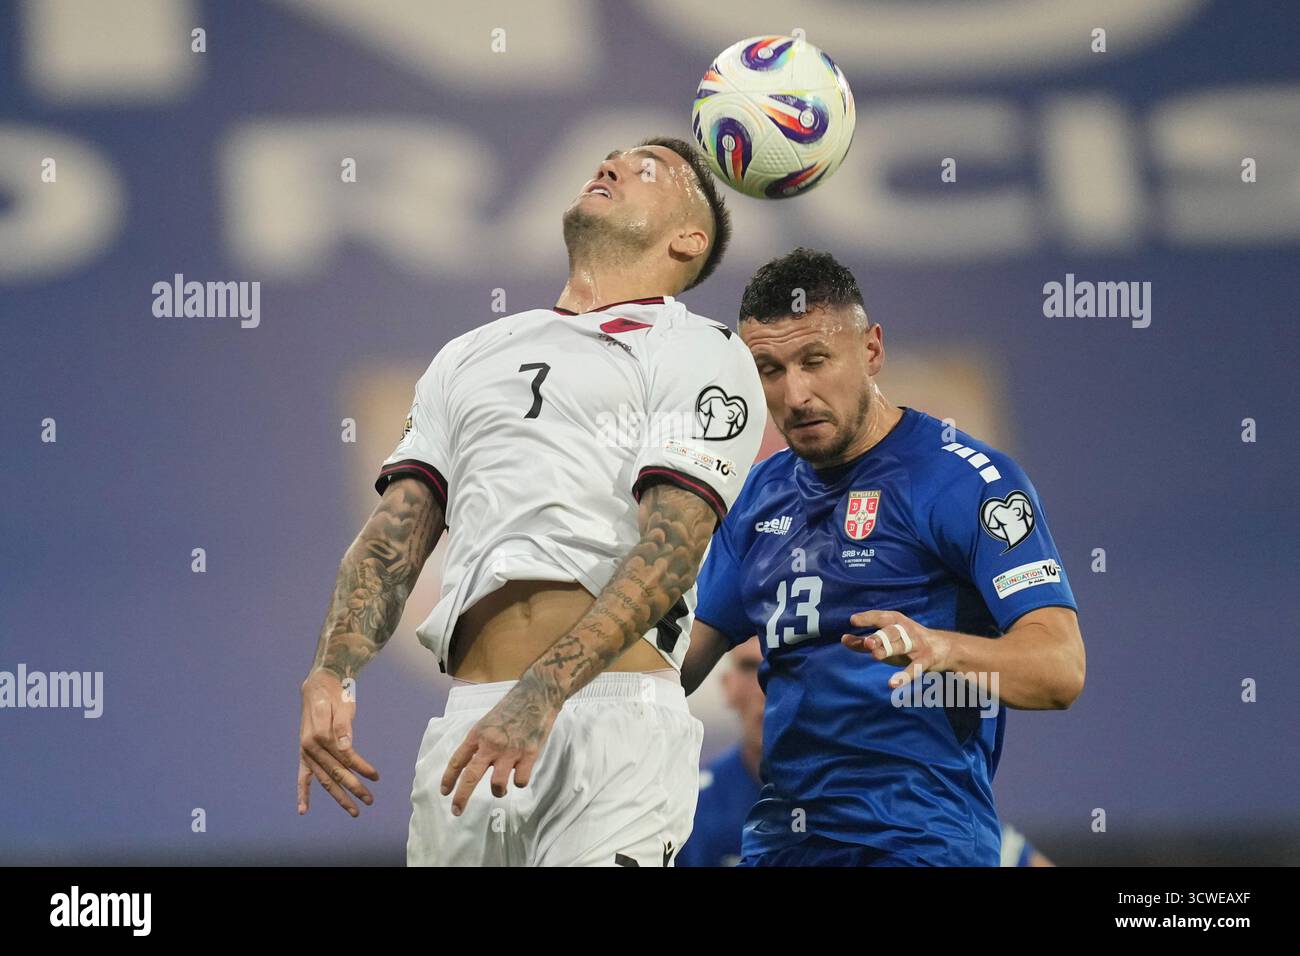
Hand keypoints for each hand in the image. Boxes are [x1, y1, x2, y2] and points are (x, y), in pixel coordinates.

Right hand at [298, 668, 378, 816]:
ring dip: (338, 796)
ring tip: (354, 810)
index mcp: (319, 733)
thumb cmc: (334, 694)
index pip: (344, 757)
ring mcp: (306, 752)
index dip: (361, 767)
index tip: (375, 776)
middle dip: (353, 787)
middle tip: (370, 800)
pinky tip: (303, 810)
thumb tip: (346, 748)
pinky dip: (302, 793)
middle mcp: (310, 746)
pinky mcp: (305, 753)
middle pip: (335, 772)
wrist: (318, 685)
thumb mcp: (343, 704)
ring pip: (324, 779)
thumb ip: (343, 726)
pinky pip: (303, 777)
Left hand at [440, 675, 559, 816]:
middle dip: (461, 797)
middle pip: (471, 777)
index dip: (448, 779)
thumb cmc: (512, 707)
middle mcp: (491, 744)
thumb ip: (481, 742)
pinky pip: (520, 780)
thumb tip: (473, 763)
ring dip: (498, 791)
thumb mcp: (489, 721)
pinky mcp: (529, 754)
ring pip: (497, 785)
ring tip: (501, 789)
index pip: (457, 761)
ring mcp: (510, 750)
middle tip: (456, 810)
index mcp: (478, 734)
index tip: (444, 792)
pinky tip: (521, 774)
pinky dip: (519, 781)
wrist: (537, 694)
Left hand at [841, 610, 952, 689]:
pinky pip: (915, 667)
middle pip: (892, 632)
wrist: (944, 648)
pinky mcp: (927, 659)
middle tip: (867, 643)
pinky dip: (904, 676)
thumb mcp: (887, 641)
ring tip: (875, 656)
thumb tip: (843, 639)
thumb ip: (864, 641)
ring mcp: (917, 644)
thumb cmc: (908, 643)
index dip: (868, 618)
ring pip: (903, 645)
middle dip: (880, 636)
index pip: (881, 617)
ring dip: (890, 649)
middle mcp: (907, 630)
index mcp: (896, 622)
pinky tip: (892, 684)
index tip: (853, 620)